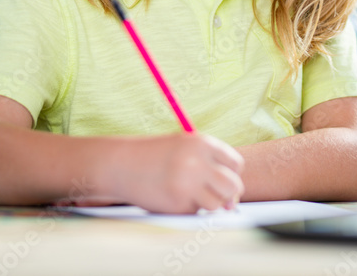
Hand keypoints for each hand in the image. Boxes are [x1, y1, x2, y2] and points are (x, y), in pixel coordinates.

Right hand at [110, 133, 243, 213]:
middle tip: (215, 195)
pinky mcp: (177, 204)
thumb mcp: (184, 148)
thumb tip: (232, 202)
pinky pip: (196, 212)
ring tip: (187, 193)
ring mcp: (187, 185)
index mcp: (202, 143)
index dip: (230, 173)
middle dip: (228, 194)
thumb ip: (211, 166)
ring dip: (207, 203)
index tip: (220, 177)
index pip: (235, 164)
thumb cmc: (156, 156)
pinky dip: (188, 208)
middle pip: (232, 186)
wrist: (121, 164)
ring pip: (217, 204)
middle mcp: (197, 163)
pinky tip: (171, 196)